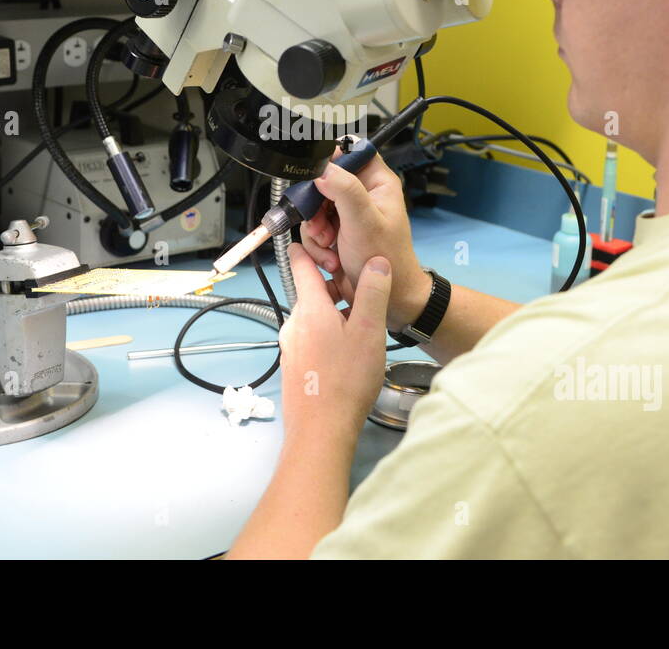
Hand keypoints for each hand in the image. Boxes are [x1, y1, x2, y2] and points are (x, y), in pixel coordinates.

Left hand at [279, 243, 391, 439]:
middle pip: (312, 292)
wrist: (320, 430)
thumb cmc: (346, 378)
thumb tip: (377, 260)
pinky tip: (349, 352)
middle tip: (365, 290)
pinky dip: (329, 334)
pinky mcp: (295, 366)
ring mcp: (291, 346)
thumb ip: (373, 292)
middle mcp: (294, 323)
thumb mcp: (369, 330)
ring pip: (314, 317)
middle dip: (336, 288)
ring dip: (335, 314)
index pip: (300, 264)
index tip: (319, 238)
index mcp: (309, 307)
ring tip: (363, 325)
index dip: (309, 248)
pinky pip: (311, 338)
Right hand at [298, 147, 429, 328]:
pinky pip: (313, 229)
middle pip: (323, 182)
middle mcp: (361, 194)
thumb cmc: (385, 257)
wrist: (388, 298)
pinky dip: (316, 246)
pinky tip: (329, 258)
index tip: (318, 182)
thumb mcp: (364, 222)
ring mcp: (347, 214)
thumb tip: (322, 170)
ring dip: (315, 231)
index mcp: (377, 182)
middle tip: (322, 227)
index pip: (350, 153)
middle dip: (316, 208)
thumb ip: (345, 191)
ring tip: (329, 247)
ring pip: (314, 208)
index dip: (331, 163)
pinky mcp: (335, 232)